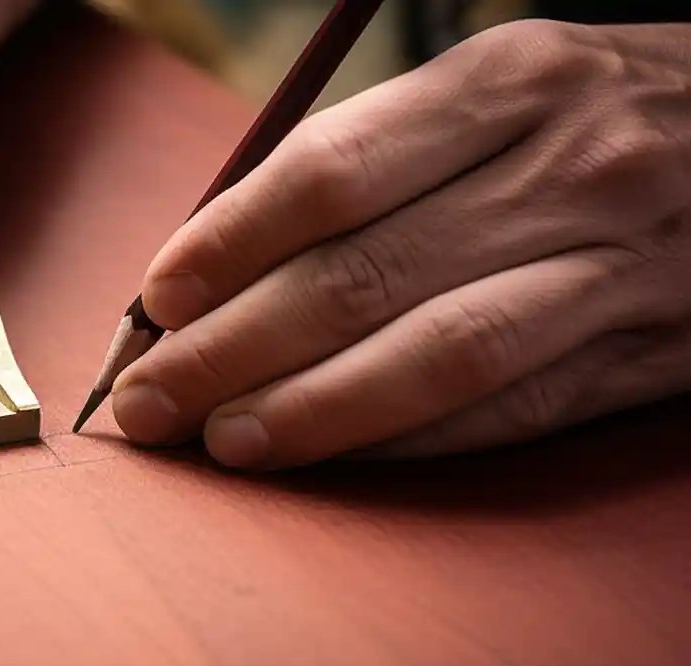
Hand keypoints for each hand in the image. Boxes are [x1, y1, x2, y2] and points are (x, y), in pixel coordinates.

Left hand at [112, 20, 690, 469]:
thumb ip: (376, 159)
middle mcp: (568, 169)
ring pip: (435, 356)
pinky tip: (329, 457)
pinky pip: (509, 410)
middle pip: (362, 275)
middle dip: (234, 347)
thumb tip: (226, 255)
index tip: (156, 301)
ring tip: (222, 441)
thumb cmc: (598, 111)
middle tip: (150, 397)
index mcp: (510, 81)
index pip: (332, 173)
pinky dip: (405, 441)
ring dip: (310, 410)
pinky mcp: (648, 353)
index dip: (230, 244)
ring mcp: (617, 267)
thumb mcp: (498, 90)